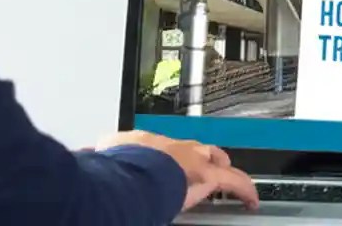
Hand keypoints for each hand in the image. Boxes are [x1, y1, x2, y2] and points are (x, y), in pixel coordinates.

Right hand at [95, 131, 259, 211]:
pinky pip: (236, 182)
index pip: (170, 146)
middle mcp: (177, 147)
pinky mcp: (209, 177)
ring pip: (218, 162)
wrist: (134, 168)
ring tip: (234, 184)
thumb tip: (89, 153)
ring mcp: (194, 159)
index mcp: (151, 141)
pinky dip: (245, 190)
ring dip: (225, 172)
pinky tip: (252, 200)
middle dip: (206, 158)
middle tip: (212, 168)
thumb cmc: (119, 164)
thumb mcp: (107, 151)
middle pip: (200, 149)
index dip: (175, 154)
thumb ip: (104, 152)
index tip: (175, 161)